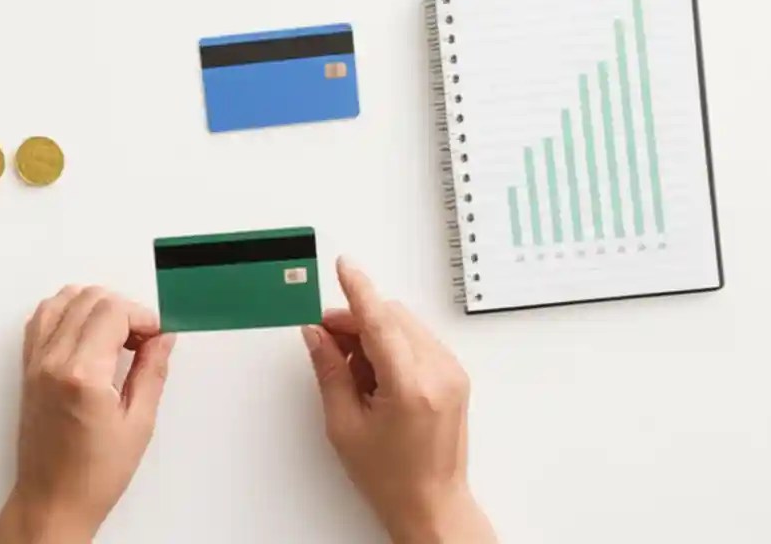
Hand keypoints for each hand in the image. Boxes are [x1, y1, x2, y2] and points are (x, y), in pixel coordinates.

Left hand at [0, 286, 175, 543]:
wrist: (52, 500)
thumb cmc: (93, 475)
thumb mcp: (138, 423)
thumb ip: (151, 372)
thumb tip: (163, 338)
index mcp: (82, 375)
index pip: (113, 312)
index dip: (142, 316)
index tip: (156, 335)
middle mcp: (52, 361)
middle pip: (89, 299)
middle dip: (123, 309)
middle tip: (142, 338)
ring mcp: (35, 362)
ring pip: (62, 300)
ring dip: (94, 306)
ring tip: (115, 335)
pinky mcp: (27, 368)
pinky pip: (42, 318)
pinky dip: (66, 312)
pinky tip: (86, 333)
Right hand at [302, 258, 496, 543]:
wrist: (432, 504)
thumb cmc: (391, 477)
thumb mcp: (345, 425)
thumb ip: (330, 372)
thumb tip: (315, 334)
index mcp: (410, 386)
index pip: (381, 321)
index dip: (358, 290)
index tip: (345, 267)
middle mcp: (438, 373)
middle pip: (391, 317)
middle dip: (355, 320)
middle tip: (326, 341)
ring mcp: (452, 372)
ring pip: (404, 325)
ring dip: (373, 333)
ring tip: (352, 369)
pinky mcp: (455, 375)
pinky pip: (417, 340)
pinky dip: (391, 344)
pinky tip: (374, 373)